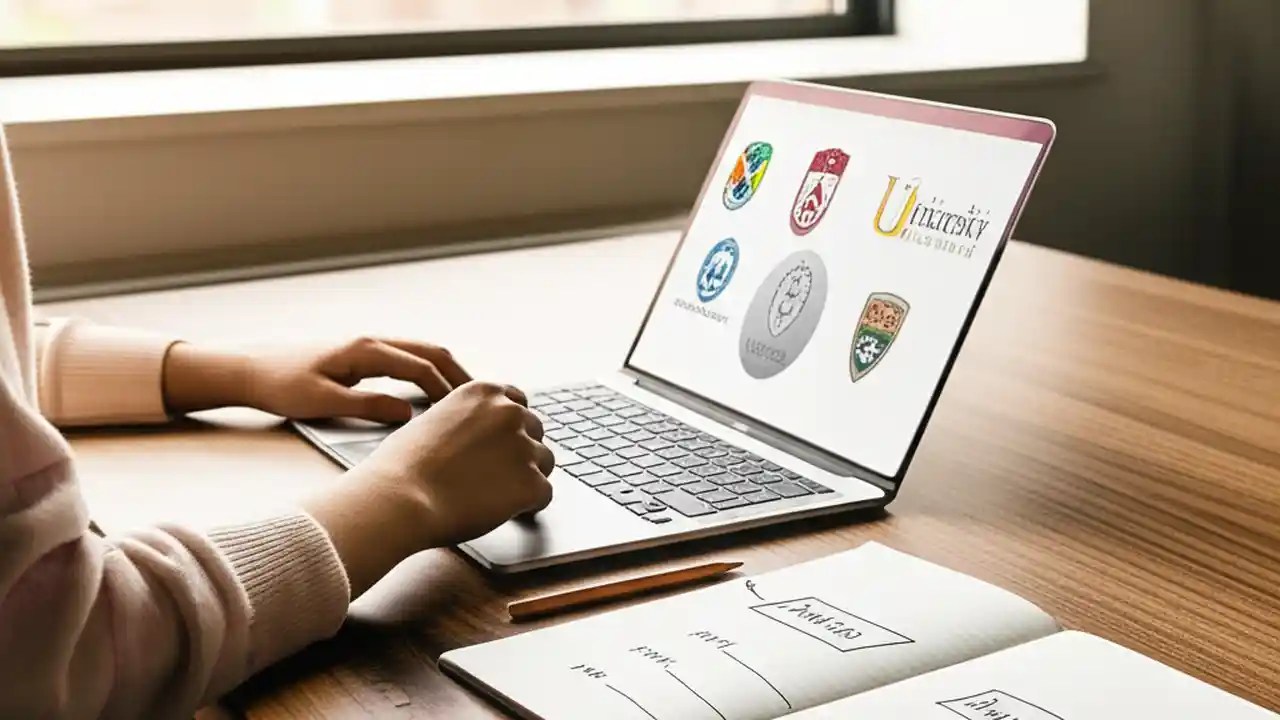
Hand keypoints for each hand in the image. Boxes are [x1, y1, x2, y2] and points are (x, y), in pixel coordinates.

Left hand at [163, 337, 470, 421]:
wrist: (249, 370)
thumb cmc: (280, 385)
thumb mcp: (322, 402)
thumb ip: (368, 407)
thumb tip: (409, 413)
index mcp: (365, 351)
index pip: (421, 367)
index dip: (448, 390)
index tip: (467, 412)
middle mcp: (372, 342)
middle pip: (431, 351)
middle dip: (461, 374)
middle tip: (485, 400)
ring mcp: (368, 345)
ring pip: (423, 351)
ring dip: (448, 370)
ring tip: (469, 395)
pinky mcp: (363, 354)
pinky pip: (409, 357)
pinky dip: (431, 370)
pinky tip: (437, 390)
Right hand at [302, 381, 554, 595]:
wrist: (399, 498)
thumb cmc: (401, 466)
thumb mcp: (432, 420)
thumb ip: (463, 420)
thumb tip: (477, 436)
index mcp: (484, 392)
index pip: (517, 402)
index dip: (510, 427)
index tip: (502, 444)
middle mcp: (510, 412)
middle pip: (535, 431)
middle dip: (520, 452)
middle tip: (495, 476)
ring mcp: (524, 447)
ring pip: (544, 463)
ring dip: (526, 478)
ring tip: (494, 496)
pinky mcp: (531, 483)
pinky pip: (544, 495)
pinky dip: (528, 506)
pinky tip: (503, 512)